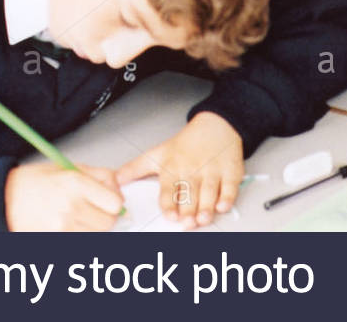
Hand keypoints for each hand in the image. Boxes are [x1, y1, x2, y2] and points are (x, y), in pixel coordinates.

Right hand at [5, 161, 122, 231]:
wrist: (2, 199)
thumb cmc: (33, 182)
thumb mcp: (69, 168)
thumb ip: (98, 175)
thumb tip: (118, 187)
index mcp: (76, 184)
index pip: (115, 203)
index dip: (115, 201)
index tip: (110, 200)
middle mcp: (70, 206)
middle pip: (108, 222)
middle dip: (105, 216)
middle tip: (95, 209)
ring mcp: (61, 227)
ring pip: (95, 234)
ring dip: (91, 227)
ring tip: (78, 216)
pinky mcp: (54, 240)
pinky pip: (79, 241)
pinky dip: (78, 235)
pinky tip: (68, 224)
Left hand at [116, 112, 243, 228]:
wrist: (216, 125)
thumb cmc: (186, 143)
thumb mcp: (158, 153)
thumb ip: (136, 168)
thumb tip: (116, 179)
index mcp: (173, 168)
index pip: (169, 190)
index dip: (170, 205)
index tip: (171, 215)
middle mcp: (193, 171)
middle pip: (190, 195)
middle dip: (189, 211)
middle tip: (188, 222)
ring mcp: (212, 172)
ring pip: (209, 194)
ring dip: (206, 208)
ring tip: (202, 219)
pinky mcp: (230, 172)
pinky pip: (230, 187)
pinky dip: (227, 198)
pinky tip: (222, 206)